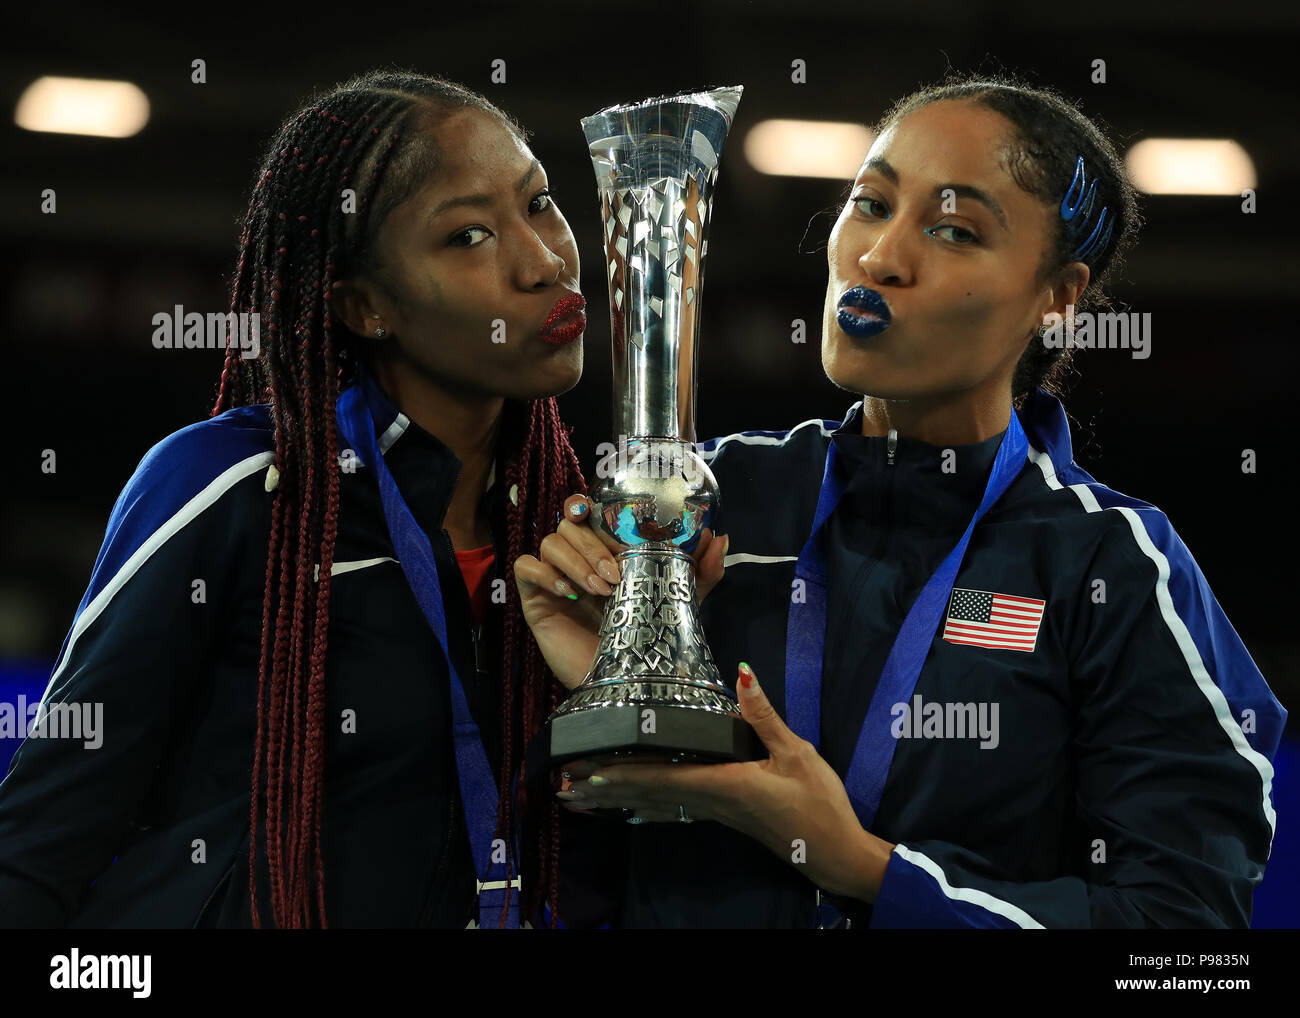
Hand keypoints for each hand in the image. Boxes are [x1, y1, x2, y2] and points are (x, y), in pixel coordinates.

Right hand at [512, 493, 728, 690]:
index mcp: (605, 552)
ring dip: (576, 560)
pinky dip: (546, 573)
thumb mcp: (677, 602)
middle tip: (615, 576)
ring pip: (549, 541)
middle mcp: (577, 560)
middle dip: (593, 545)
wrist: (623, 686)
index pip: (588, 512)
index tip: (598, 510)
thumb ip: (698, 570)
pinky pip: (525, 567)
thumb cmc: (645, 641)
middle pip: (568, 524)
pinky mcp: (535, 599)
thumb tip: (719, 537)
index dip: (588, 504)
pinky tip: (569, 594)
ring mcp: (554, 578)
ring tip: (600, 590)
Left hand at [554, 663, 895, 902]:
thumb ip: (763, 715)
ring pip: (654, 804)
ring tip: (580, 799)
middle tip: (562, 787)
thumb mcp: (796, 752)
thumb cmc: (818, 802)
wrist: (835, 851)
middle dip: (603, 788)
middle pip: (646, 793)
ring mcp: (714, 812)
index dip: (621, 773)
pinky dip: (646, 810)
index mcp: (722, 782)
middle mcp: (710, 800)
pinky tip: (630, 812)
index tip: (585, 770)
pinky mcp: (723, 817)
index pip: (660, 776)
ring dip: (616, 800)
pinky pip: (673, 812)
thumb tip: (742, 674)